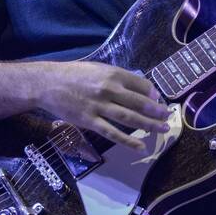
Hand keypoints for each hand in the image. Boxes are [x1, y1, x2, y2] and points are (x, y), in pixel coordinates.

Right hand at [37, 62, 170, 150]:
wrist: (47, 84)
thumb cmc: (74, 75)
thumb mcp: (99, 68)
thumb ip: (118, 77)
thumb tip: (141, 88)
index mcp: (113, 74)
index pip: (141, 85)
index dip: (153, 94)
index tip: (159, 100)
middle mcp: (108, 89)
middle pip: (139, 103)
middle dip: (157, 111)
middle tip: (168, 116)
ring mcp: (99, 106)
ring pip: (130, 118)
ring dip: (149, 125)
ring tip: (162, 129)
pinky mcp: (89, 121)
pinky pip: (112, 133)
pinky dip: (128, 141)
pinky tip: (140, 145)